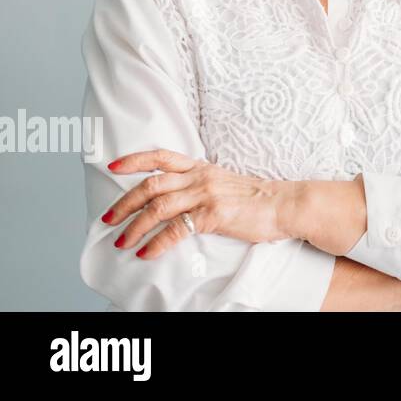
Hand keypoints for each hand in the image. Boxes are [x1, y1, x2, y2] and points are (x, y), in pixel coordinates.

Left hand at [101, 148, 292, 259]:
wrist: (284, 204)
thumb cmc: (258, 198)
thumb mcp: (224, 183)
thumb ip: (200, 186)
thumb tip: (177, 199)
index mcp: (201, 167)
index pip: (161, 157)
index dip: (134, 160)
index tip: (113, 167)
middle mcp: (200, 177)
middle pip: (151, 185)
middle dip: (124, 203)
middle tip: (108, 219)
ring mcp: (206, 194)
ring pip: (158, 207)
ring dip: (134, 226)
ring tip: (122, 242)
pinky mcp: (213, 214)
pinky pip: (176, 229)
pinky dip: (157, 243)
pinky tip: (147, 252)